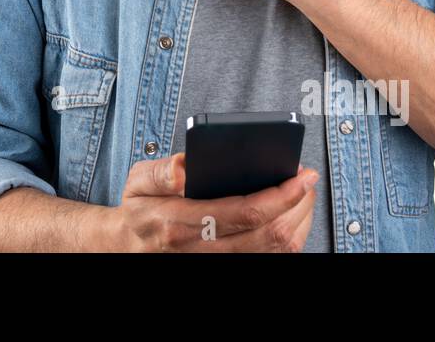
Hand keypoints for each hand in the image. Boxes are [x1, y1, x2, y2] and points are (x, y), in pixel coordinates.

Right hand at [105, 152, 318, 251]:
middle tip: (307, 179)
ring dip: (298, 222)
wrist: (127, 248)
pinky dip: (287, 238)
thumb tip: (185, 166)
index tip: (300, 175)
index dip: (280, 195)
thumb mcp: (137, 182)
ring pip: (275, 252)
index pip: (245, 213)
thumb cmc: (139, 211)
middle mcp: (202, 250)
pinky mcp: (224, 267)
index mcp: (180, 224)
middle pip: (269, 236)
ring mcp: (215, 264)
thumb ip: (160, 172)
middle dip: (298, 205)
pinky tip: (289, 216)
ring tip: (303, 194)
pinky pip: (268, 259)